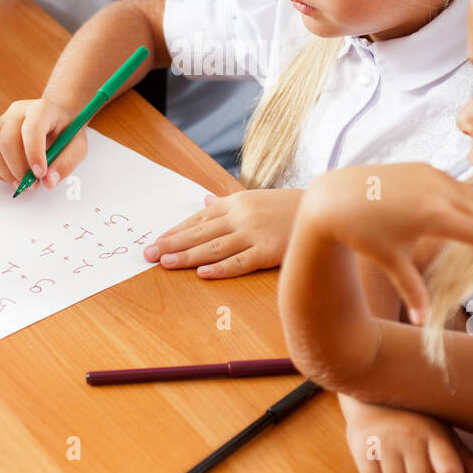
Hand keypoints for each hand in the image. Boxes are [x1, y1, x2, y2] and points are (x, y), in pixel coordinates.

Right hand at [0, 96, 83, 190]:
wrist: (55, 120)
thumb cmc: (65, 133)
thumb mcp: (77, 147)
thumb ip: (66, 163)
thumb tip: (49, 181)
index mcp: (41, 109)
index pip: (32, 129)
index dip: (34, 154)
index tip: (40, 174)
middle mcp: (18, 111)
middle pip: (7, 140)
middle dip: (18, 168)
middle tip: (32, 185)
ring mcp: (2, 120)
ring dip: (7, 173)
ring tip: (23, 184)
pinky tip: (12, 177)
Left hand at [143, 188, 303, 278]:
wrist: (324, 207)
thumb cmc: (287, 206)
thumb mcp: (256, 198)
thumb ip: (228, 201)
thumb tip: (205, 199)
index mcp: (236, 203)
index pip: (198, 218)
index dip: (175, 231)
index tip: (155, 241)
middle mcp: (241, 216)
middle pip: (200, 232)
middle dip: (171, 244)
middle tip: (148, 254)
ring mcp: (254, 234)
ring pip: (214, 247)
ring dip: (187, 256)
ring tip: (165, 264)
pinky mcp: (269, 251)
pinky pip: (240, 262)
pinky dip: (221, 268)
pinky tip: (203, 274)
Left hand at [303, 163, 472, 323]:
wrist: (334, 197)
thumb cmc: (361, 231)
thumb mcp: (390, 262)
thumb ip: (413, 291)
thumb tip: (423, 323)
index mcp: (434, 214)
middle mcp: (439, 189)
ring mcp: (433, 175)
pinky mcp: (425, 168)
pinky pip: (459, 186)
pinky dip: (468, 204)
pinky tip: (459, 222)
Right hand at [339, 394, 472, 472]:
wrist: (370, 394)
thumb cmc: (414, 420)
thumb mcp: (442, 433)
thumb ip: (465, 460)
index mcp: (435, 433)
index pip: (450, 470)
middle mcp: (410, 436)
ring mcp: (384, 442)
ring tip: (399, 471)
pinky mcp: (361, 447)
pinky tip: (381, 469)